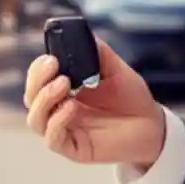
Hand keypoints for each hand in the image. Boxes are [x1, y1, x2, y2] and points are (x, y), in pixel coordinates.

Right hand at [23, 37, 165, 168]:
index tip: (51, 58)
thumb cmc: (131, 97)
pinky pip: (53, 139)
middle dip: (38, 81)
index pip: (37, 80)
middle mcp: (59, 110)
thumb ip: (99, 53)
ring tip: (64, 84)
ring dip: (45, 99)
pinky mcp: (73, 148)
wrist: (152, 123)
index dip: (38, 70)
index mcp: (65, 90)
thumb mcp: (116, 69)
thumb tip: (84, 35)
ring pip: (36, 120)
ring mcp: (65, 129)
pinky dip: (56, 122)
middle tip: (55, 67)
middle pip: (31, 98)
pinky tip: (70, 107)